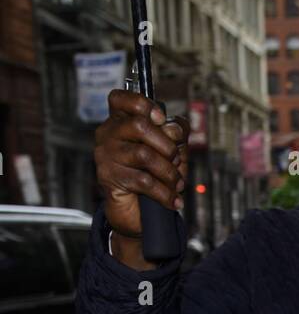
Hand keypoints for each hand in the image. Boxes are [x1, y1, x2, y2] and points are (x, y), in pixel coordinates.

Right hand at [94, 88, 188, 245]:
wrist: (138, 215)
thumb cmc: (153, 177)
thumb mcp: (170, 151)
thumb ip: (176, 134)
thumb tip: (176, 126)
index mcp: (120, 122)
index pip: (120, 99)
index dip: (143, 104)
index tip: (161, 119)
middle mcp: (108, 135)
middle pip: (139, 125)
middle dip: (167, 145)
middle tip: (176, 161)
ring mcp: (105, 156)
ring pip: (144, 154)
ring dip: (168, 172)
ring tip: (176, 184)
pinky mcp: (109, 178)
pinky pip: (143, 181)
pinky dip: (164, 193)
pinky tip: (173, 200)